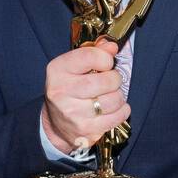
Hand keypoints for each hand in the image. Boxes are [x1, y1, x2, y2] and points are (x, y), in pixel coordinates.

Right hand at [41, 39, 129, 154]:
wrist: (56, 124)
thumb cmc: (68, 90)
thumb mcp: (73, 67)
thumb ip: (93, 53)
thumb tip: (112, 47)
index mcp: (57, 71)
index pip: (90, 56)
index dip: (105, 58)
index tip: (106, 63)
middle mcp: (61, 92)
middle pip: (106, 81)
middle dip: (115, 79)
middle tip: (110, 81)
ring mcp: (73, 113)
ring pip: (114, 99)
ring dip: (118, 96)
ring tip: (110, 96)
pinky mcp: (86, 130)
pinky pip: (118, 116)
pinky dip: (122, 111)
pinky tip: (113, 109)